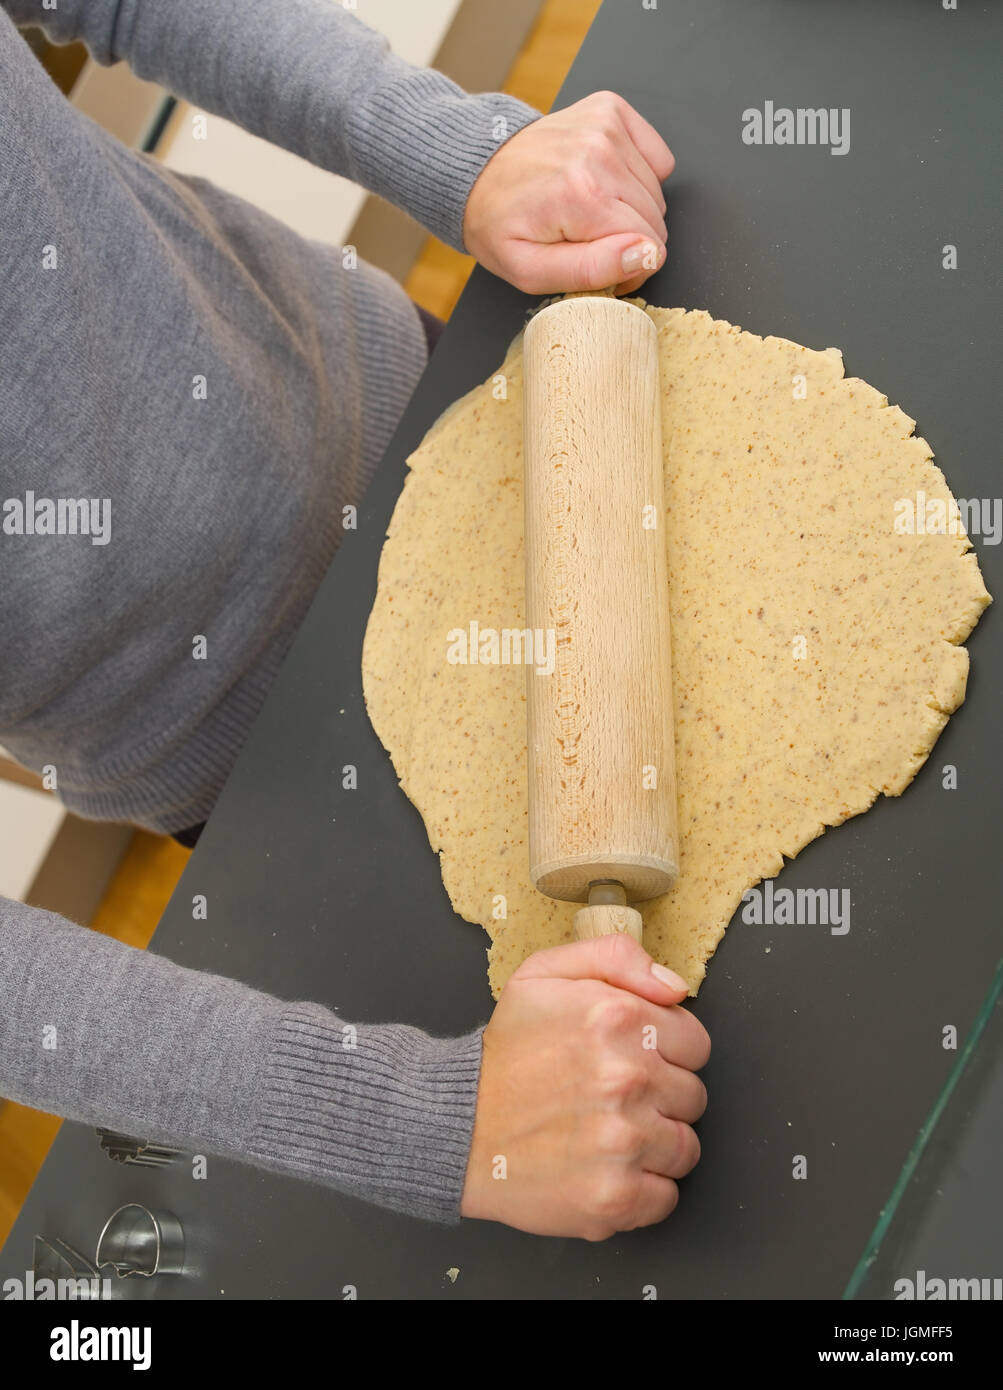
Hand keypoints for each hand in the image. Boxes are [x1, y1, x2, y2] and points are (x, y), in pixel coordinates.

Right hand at [460, 934, 709, 1239]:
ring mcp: (624, 1141)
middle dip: (660, 1098)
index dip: (667, 1053)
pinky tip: (604, 1168)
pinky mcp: (615, 1196)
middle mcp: (627, 1078)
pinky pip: (666, 1198)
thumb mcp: (544, 975)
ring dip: (653, 1145)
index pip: (696, 1043)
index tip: (637, 1062)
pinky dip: (641, 1191)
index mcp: (617, 1018)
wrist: (455, 1126)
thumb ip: (615, 958)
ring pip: (684, 1148)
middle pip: (693, 1097)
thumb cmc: (503, 1054)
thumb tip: (673, 987)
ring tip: (606, 1134)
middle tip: (611, 1099)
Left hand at [462, 91, 674, 296]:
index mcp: (581, 196)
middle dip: (629, 239)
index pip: (648, 245)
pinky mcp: (611, 110)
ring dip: (630, 208)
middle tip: (588, 238)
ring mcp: (607, 127)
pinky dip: (639, 174)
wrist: (477, 171)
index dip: (629, 267)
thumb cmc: (500, 224)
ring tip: (588, 208)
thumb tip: (647, 254)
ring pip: (656, 191)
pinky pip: (658, 156)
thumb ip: (592, 270)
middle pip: (655, 218)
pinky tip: (604, 180)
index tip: (600, 265)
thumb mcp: (531, 271)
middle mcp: (599, 154)